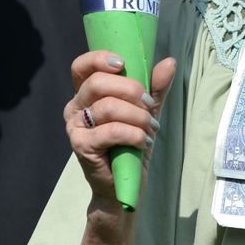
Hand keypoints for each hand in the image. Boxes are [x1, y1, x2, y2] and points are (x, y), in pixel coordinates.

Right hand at [65, 51, 178, 206]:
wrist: (125, 186)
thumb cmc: (131, 145)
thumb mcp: (147, 112)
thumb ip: (155, 87)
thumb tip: (169, 62)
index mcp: (86, 94)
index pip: (82, 66)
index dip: (99, 58)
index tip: (123, 62)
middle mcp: (75, 107)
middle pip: (97, 83)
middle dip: (131, 90)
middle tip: (149, 106)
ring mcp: (75, 126)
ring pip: (108, 106)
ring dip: (137, 116)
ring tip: (150, 129)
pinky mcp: (81, 145)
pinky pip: (111, 130)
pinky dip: (134, 134)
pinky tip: (144, 142)